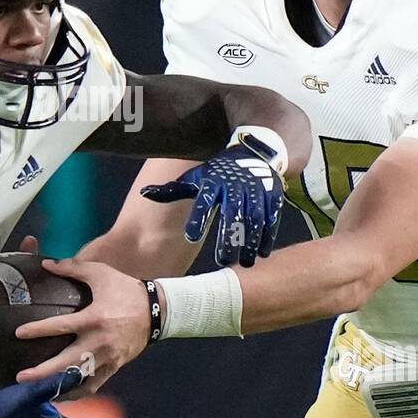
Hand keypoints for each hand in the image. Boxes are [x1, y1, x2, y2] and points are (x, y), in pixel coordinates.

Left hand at [13, 258, 151, 397]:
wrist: (157, 311)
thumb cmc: (126, 290)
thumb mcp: (101, 274)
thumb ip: (73, 267)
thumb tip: (47, 263)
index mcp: (94, 319)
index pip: (61, 327)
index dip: (38, 330)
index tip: (19, 333)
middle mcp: (99, 343)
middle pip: (66, 363)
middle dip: (42, 373)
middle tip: (21, 377)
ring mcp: (107, 358)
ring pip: (79, 380)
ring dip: (57, 388)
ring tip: (37, 393)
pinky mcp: (114, 367)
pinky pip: (92, 385)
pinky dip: (76, 393)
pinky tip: (61, 396)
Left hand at [140, 133, 284, 266]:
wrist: (253, 155)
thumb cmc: (217, 173)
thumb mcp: (195, 177)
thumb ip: (172, 190)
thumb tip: (145, 194)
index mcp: (214, 182)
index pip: (204, 200)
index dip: (197, 218)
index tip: (190, 236)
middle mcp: (236, 187)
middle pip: (233, 214)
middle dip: (229, 237)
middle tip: (223, 261)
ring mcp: (256, 192)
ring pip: (255, 219)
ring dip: (251, 241)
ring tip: (246, 263)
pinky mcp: (273, 198)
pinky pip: (271, 219)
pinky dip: (268, 236)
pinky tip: (262, 253)